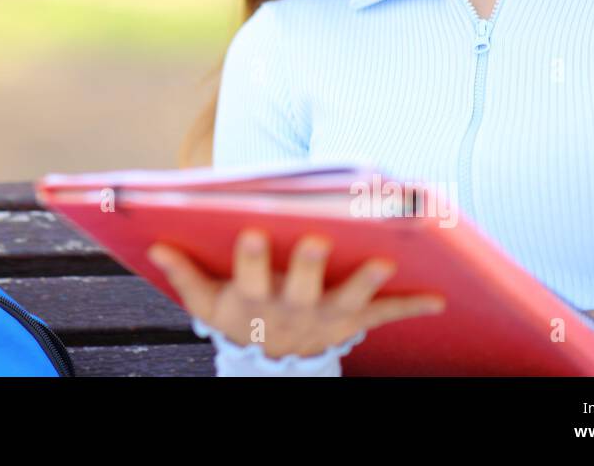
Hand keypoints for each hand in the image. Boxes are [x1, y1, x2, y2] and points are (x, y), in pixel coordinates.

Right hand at [147, 228, 445, 358]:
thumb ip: (184, 274)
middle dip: (307, 266)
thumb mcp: (207, 302)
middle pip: (300, 289)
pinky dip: (411, 306)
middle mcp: (291, 310)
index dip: (250, 258)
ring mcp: (325, 318)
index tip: (251, 230)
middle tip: (316, 239)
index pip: (248, 277)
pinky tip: (439, 297)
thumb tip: (155, 244)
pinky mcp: (352, 322)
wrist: (271, 362)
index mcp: (252, 301)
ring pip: (348, 302)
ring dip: (366, 283)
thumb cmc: (239, 315)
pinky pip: (384, 316)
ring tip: (386, 261)